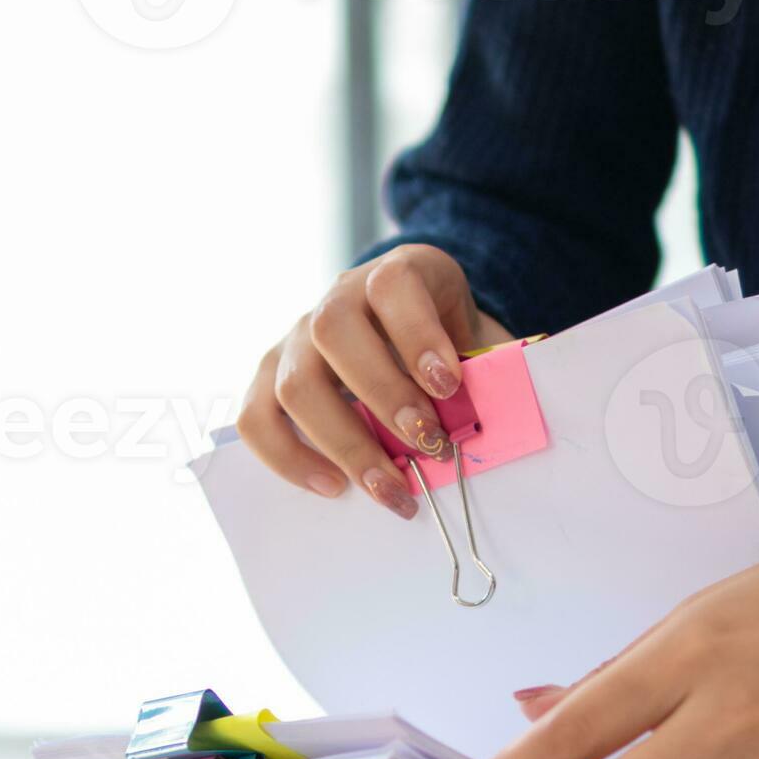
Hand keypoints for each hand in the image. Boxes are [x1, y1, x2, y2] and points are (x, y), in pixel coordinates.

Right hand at [237, 244, 507, 518]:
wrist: (415, 329)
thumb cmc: (453, 342)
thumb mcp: (481, 340)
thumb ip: (489, 371)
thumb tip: (503, 422)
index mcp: (400, 271)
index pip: (394, 283)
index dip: (417, 334)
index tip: (448, 386)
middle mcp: (339, 295)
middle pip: (333, 331)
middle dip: (382, 395)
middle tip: (428, 445)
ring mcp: (297, 334)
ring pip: (294, 382)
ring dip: (343, 442)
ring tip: (389, 487)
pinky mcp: (271, 375)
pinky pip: (255, 416)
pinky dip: (289, 457)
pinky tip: (333, 486)